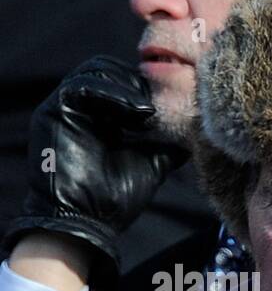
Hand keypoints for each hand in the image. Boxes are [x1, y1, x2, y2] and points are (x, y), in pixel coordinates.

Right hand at [3, 56, 190, 280]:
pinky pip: (82, 87)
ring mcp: (66, 107)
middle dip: (138, 84)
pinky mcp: (56, 110)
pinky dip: (113, 94)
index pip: (122, 81)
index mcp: (100, 116)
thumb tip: (197, 136)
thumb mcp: (151, 164)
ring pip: (96, 72)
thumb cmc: (115, 199)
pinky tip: (137, 113)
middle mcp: (81, 107)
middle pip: (109, 69)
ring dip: (128, 88)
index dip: (148, 88)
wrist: (88, 221)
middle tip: (158, 110)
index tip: (173, 106)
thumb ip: (168, 146)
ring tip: (148, 113)